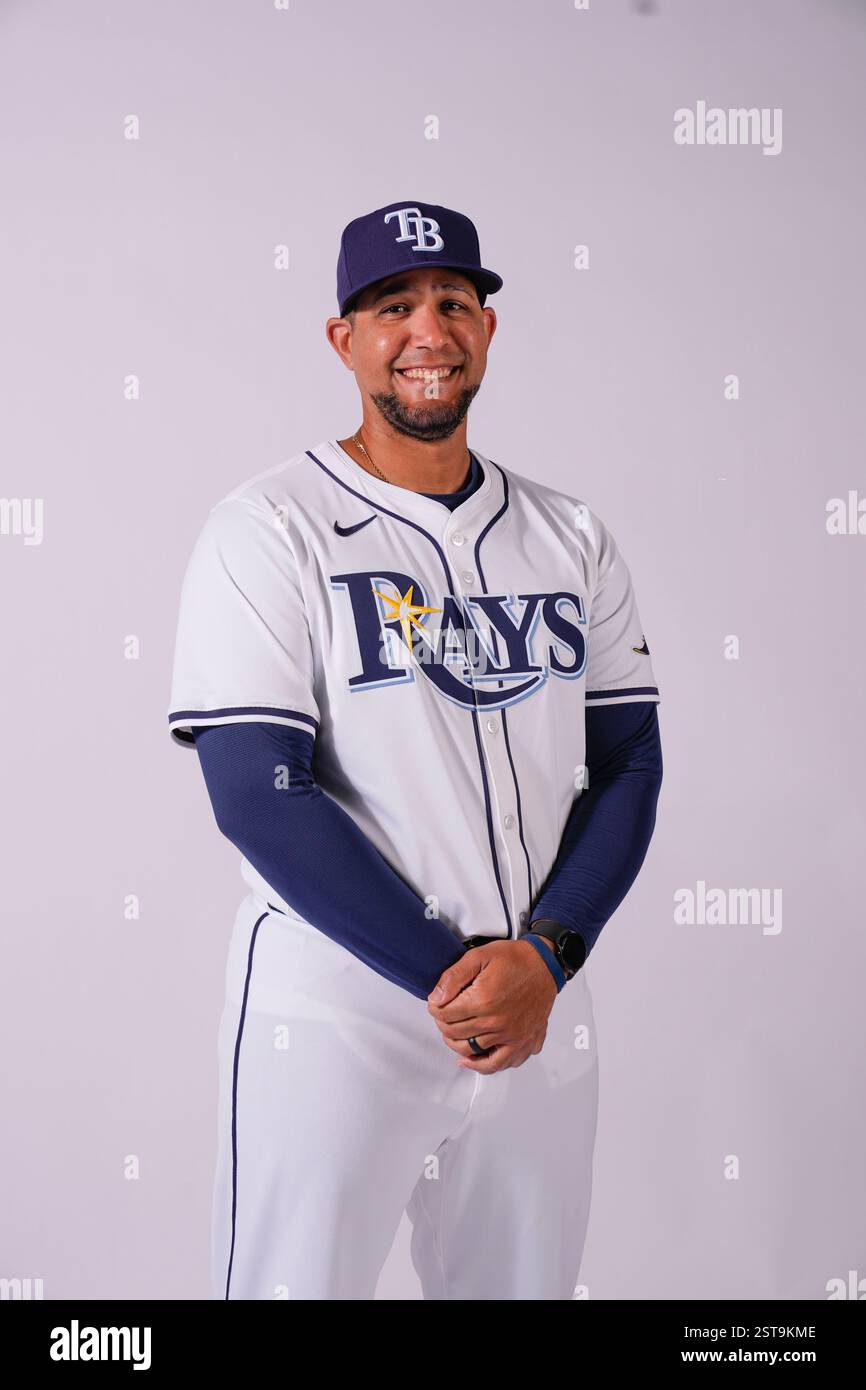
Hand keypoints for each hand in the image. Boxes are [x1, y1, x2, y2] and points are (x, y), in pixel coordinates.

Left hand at [426, 937, 558, 1072]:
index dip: (434, 1008)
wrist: (545, 965)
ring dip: (456, 1043)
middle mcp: (497, 1022)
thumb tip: (436, 997)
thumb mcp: (479, 956)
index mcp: (483, 1001)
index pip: (444, 1015)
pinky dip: (481, 1066)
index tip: (436, 1004)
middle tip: (443, 1016)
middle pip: (455, 1034)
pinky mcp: (523, 1042)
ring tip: (453, 1034)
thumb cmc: (515, 960)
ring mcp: (511, 1036)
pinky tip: (470, 1060)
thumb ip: (454, 977)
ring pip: (471, 1051)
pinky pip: (499, 1064)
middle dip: (443, 1024)